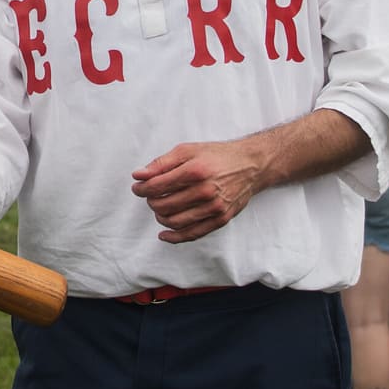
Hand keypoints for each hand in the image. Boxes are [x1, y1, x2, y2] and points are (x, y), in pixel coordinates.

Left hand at [131, 140, 265, 242]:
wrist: (250, 165)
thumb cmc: (216, 155)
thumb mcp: (187, 150)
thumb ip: (161, 163)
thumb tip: (138, 175)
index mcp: (195, 171)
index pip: (157, 186)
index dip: (142, 188)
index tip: (138, 187)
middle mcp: (205, 191)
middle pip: (164, 205)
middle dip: (151, 202)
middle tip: (149, 196)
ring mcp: (214, 208)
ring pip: (176, 221)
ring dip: (160, 217)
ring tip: (158, 208)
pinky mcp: (221, 219)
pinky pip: (193, 233)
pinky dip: (175, 237)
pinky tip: (164, 234)